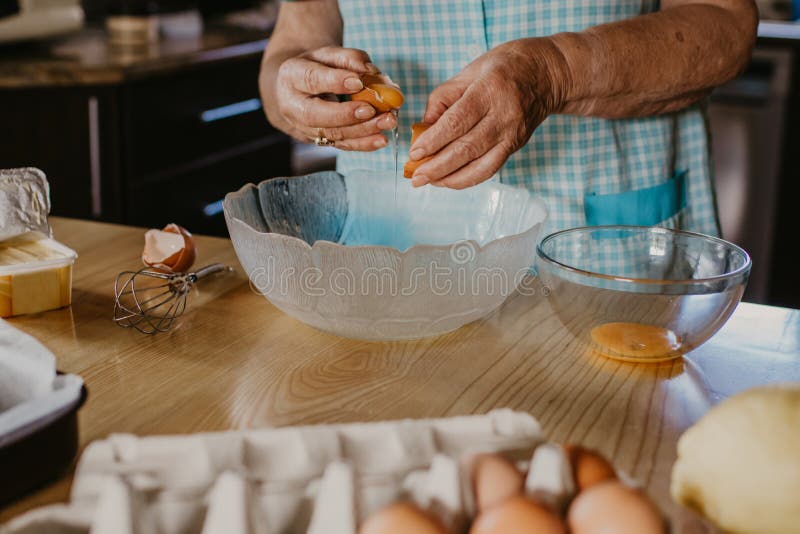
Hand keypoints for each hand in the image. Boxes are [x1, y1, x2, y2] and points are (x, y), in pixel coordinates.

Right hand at [269, 46, 397, 150]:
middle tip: (372, 110)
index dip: (334, 82)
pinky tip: (381, 140)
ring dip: (362, 131)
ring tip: (387, 122)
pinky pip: (341, 145)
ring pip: (331, 134)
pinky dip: (363, 144)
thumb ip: (349, 58)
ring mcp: (304, 127)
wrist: (301, 89)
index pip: (311, 79)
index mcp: (292, 76)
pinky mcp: (319, 141)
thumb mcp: (329, 54)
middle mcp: (293, 105)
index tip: (358, 82)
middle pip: (316, 115)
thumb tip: (371, 71)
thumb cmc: (317, 67)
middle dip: (346, 114)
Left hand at [407, 39, 567, 187]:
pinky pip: (490, 169)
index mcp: (489, 90)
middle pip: (466, 148)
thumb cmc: (505, 66)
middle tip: (415, 176)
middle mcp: (504, 115)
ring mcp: (512, 134)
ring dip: (450, 178)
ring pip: (479, 166)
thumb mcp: (470, 70)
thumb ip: (443, 99)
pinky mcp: (515, 147)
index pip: (457, 121)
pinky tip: (448, 180)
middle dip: (437, 166)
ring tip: (428, 182)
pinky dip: (467, 179)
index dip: (434, 140)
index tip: (414, 153)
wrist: (548, 74)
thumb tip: (422, 128)